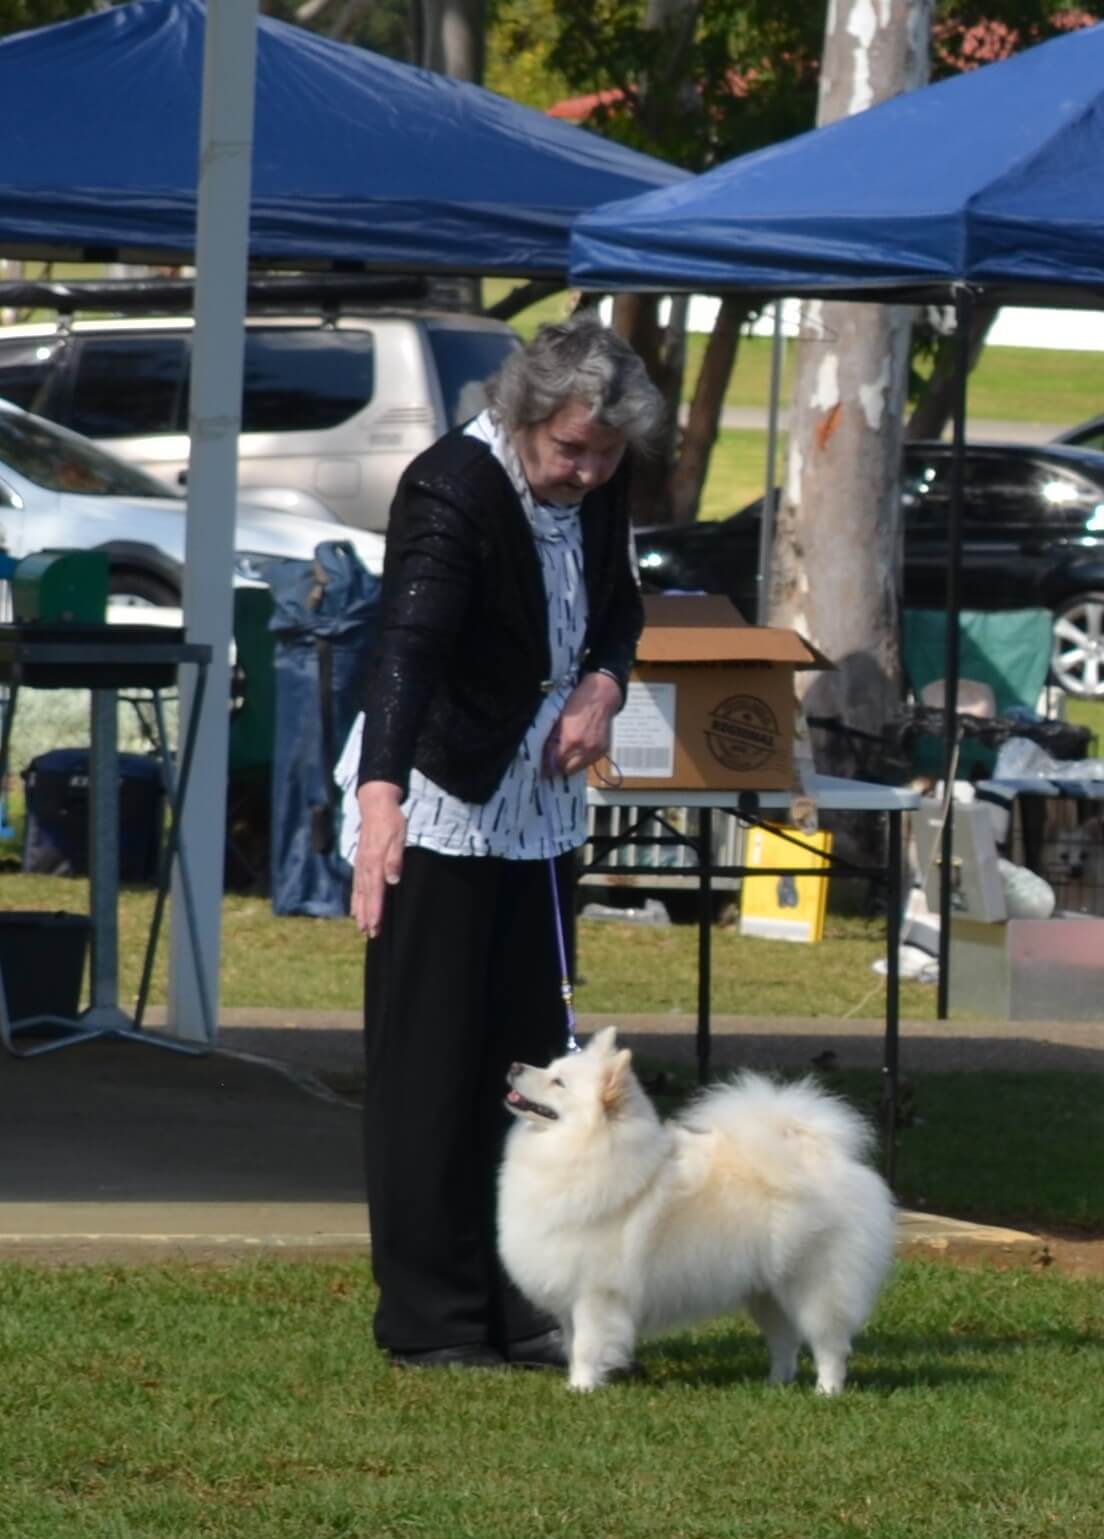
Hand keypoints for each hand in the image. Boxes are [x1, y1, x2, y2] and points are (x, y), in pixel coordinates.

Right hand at [351, 781, 405, 937]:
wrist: (375, 805)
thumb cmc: (391, 822)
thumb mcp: (398, 837)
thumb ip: (394, 859)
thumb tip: (392, 879)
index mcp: (375, 863)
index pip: (375, 892)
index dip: (375, 911)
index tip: (375, 926)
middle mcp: (365, 867)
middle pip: (366, 897)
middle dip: (368, 916)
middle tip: (370, 934)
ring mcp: (360, 865)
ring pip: (359, 893)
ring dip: (360, 911)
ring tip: (362, 927)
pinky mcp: (360, 862)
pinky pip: (356, 885)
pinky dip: (355, 899)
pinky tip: (355, 909)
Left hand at [543, 671, 621, 777]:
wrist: (601, 697)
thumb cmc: (577, 704)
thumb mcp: (559, 720)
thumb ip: (553, 739)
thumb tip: (546, 754)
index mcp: (570, 741)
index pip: (556, 763)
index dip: (549, 765)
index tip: (545, 765)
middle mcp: (584, 749)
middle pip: (568, 770)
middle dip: (559, 767)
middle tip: (554, 761)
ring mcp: (596, 751)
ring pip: (579, 768)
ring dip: (571, 764)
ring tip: (566, 756)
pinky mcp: (603, 750)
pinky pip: (589, 762)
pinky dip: (582, 759)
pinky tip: (578, 750)